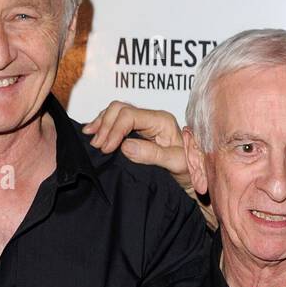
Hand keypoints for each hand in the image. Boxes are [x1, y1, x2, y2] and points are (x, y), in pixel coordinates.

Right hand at [82, 102, 214, 226]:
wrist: (193, 177)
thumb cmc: (189, 170)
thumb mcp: (176, 164)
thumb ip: (153, 155)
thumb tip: (125, 146)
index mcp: (162, 121)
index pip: (130, 115)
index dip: (114, 129)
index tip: (107, 148)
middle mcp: (151, 118)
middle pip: (120, 109)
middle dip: (105, 125)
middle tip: (97, 146)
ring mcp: (143, 123)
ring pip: (115, 112)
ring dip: (101, 124)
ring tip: (92, 139)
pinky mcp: (137, 131)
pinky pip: (116, 121)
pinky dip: (103, 126)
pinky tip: (93, 134)